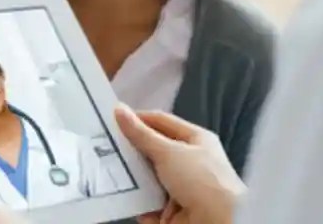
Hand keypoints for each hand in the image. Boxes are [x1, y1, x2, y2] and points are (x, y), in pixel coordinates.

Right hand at [115, 105, 244, 223]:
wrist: (219, 222)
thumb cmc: (200, 180)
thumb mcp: (168, 152)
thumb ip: (141, 134)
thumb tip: (119, 110)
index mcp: (195, 140)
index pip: (162, 122)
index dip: (138, 119)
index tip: (112, 120)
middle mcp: (190, 162)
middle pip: (154, 152)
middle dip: (131, 152)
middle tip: (103, 147)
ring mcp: (182, 188)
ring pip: (149, 180)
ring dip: (133, 181)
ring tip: (107, 174)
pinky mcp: (175, 211)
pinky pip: (151, 204)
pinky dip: (140, 205)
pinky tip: (124, 201)